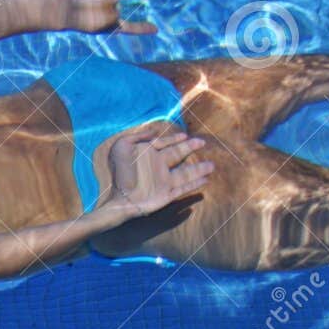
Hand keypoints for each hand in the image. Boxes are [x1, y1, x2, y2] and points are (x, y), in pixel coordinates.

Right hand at [63, 0, 156, 34]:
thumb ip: (108, 17)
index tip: (156, 30)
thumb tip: (116, 3)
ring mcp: (108, 0)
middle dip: (127, 5)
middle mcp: (112, 12)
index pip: (131, 28)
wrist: (66, 10)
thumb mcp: (95, 24)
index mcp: (111, 26)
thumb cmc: (80, 21)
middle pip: (128, 7)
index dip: (143, 29)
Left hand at [98, 125, 212, 217]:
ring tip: (211, 165)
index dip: (175, 139)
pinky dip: (194, 185)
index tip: (185, 136)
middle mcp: (159, 166)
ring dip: (198, 170)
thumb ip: (138, 136)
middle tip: (202, 142)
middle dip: (190, 148)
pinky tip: (204, 181)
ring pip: (185, 173)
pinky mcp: (166, 196)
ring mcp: (163, 182)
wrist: (117, 197)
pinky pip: (183, 189)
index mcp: (149, 154)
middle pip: (178, 155)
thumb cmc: (118, 171)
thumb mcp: (122, 146)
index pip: (166, 144)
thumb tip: (154, 132)